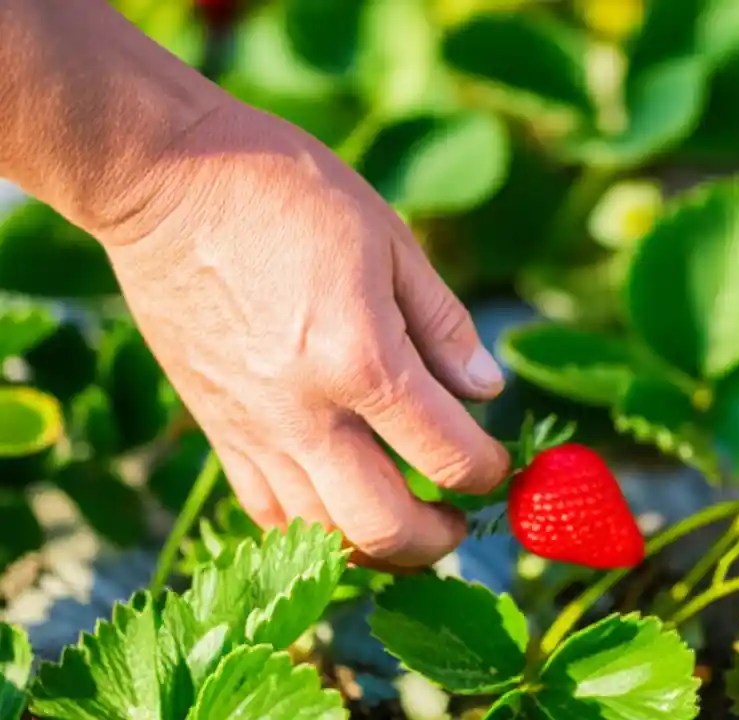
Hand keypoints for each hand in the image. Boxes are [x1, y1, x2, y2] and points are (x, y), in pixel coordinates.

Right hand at [101, 101, 509, 569]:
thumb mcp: (389, 240)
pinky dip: (313, 527)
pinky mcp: (214, 427)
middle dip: (439, 539)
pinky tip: (340, 504)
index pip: (449, 455)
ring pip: (321, 535)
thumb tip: (488, 391)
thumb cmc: (286, 192)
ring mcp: (252, 428)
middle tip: (461, 520)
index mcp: (362, 359)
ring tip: (407, 523)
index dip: (489, 471)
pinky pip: (266, 511)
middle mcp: (306, 411)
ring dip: (378, 547)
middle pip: (385, 526)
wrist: (163, 180)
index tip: (500, 465)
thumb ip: (444, 325)